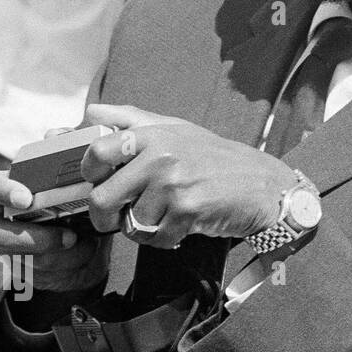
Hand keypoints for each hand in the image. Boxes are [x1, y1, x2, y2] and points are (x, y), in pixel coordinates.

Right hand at [0, 164, 110, 294]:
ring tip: (84, 242)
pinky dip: (69, 264)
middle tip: (70, 236)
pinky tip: (85, 253)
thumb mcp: (82, 178)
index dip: (1, 191)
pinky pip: (41, 272)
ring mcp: (14, 246)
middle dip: (36, 238)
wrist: (97, 240)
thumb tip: (53, 134)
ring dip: (60, 252)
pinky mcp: (26, 269)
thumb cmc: (84, 201)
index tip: (26, 198)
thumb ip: (68, 154)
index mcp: (14, 190)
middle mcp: (6, 218)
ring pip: (24, 256)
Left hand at [81, 104, 300, 249]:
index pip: (97, 151)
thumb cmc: (215, 158)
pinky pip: (155, 238)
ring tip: (165, 217)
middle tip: (116, 218)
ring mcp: (174, 184)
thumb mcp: (176, 129)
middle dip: (104, 217)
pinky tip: (179, 227)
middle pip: (102, 198)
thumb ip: (132, 119)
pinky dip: (164, 240)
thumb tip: (92, 111)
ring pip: (130, 223)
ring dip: (143, 229)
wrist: (262, 184)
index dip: (89, 172)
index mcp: (153, 134)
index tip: (97, 182)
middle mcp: (161, 156)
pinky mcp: (188, 210)